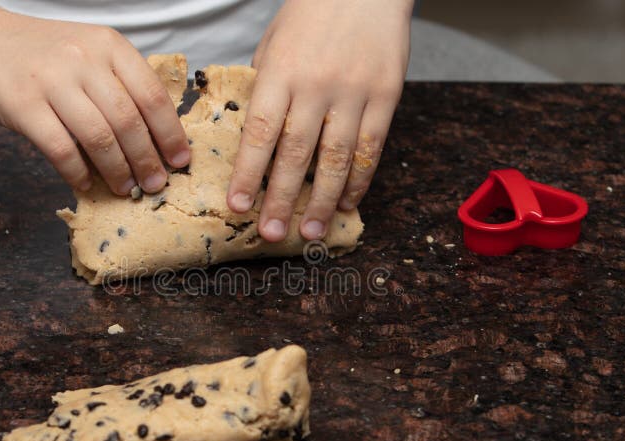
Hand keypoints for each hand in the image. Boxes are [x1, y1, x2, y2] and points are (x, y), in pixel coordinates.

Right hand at [0, 9, 189, 193]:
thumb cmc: (43, 55)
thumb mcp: (89, 52)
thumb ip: (119, 84)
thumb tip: (157, 137)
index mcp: (108, 46)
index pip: (152, 94)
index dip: (170, 133)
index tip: (180, 160)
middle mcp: (84, 59)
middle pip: (129, 121)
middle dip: (147, 160)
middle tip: (155, 184)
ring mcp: (51, 81)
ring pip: (99, 138)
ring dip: (117, 171)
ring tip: (124, 189)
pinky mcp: (22, 105)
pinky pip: (61, 150)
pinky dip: (77, 173)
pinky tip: (84, 183)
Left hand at [226, 0, 412, 240]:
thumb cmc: (311, 12)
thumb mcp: (274, 43)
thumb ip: (266, 89)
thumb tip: (259, 138)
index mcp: (281, 71)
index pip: (260, 132)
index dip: (248, 174)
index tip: (237, 206)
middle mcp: (317, 85)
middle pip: (296, 153)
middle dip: (281, 199)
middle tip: (271, 234)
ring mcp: (355, 91)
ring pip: (337, 158)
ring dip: (322, 200)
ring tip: (311, 231)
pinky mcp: (387, 94)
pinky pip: (371, 146)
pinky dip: (359, 179)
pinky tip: (347, 202)